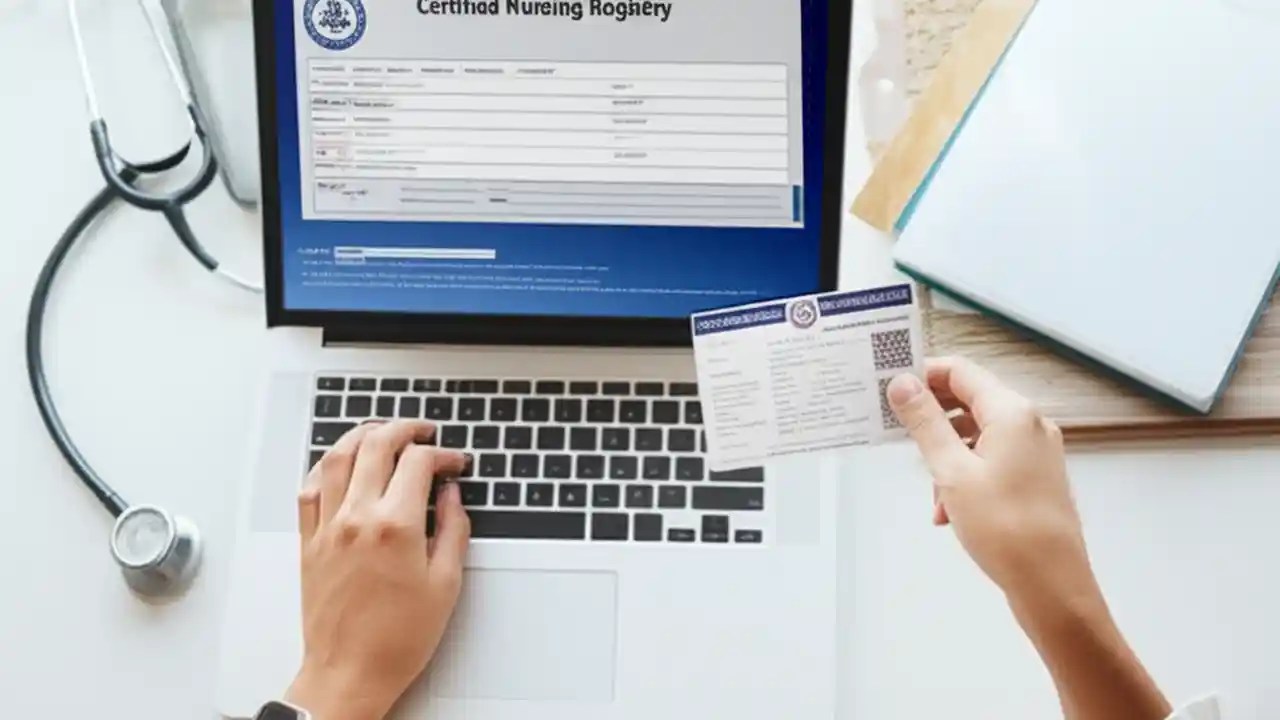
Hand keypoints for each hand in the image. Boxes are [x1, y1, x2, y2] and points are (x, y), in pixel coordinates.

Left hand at [285, 420, 470, 719]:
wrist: (350, 673)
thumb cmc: (397, 639)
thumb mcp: (445, 584)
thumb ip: (453, 530)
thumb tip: (452, 497)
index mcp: (395, 527)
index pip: (419, 463)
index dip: (443, 455)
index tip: (454, 463)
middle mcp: (357, 519)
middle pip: (377, 445)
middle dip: (404, 428)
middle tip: (422, 431)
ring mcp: (328, 528)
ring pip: (338, 457)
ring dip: (362, 435)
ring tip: (382, 431)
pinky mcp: (309, 543)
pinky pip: (310, 488)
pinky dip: (326, 466)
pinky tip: (340, 464)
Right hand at [886, 357, 1096, 611]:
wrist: (1053, 586)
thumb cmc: (1005, 529)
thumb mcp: (951, 472)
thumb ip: (925, 423)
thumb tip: (903, 384)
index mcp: (1012, 413)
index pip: (960, 371)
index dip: (923, 374)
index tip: (890, 388)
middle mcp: (1030, 424)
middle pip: (969, 402)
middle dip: (933, 422)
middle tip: (900, 440)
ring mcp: (1037, 452)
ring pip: (978, 436)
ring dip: (947, 456)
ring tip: (934, 496)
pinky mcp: (1037, 478)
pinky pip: (992, 461)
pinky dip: (966, 476)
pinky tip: (950, 511)